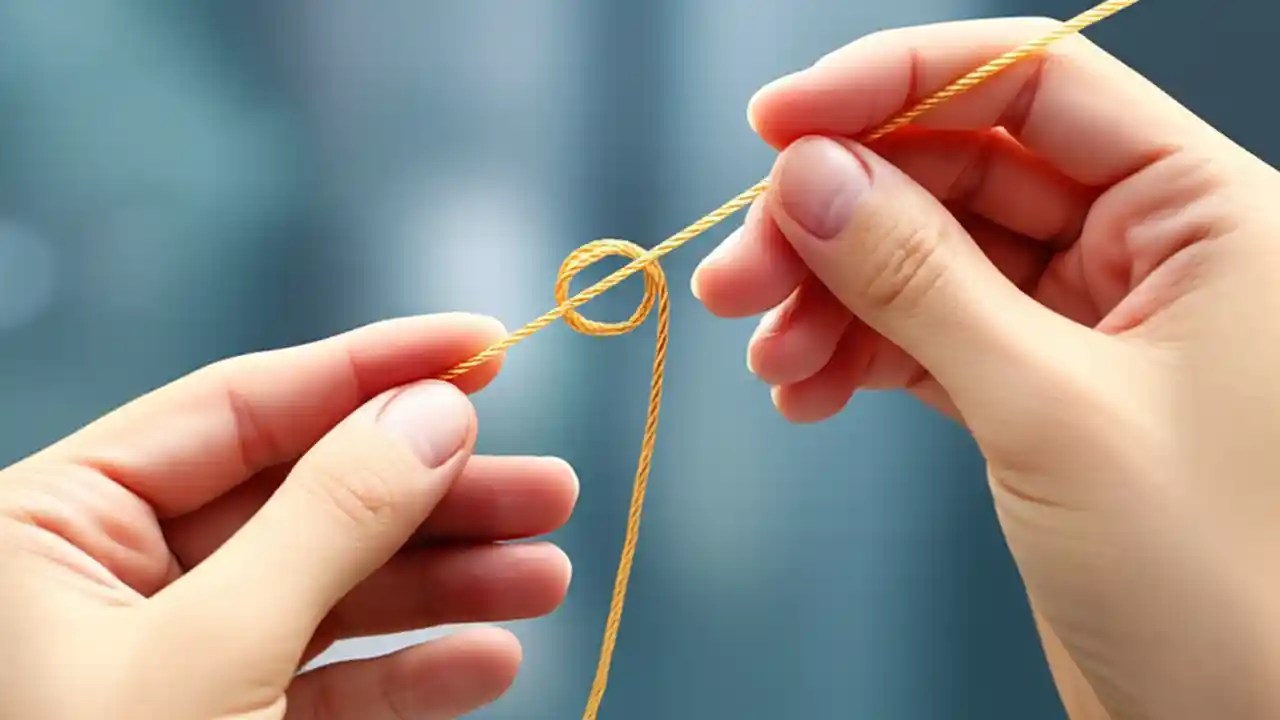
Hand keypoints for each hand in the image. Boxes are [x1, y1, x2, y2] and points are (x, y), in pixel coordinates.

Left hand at [0, 314, 575, 718]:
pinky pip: (328, 682)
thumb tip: (436, 407)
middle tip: (551, 487)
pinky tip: (487, 661)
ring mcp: (170, 660)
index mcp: (50, 524)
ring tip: (549, 571)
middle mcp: (107, 579)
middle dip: (436, 493)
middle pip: (305, 496)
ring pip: (331, 589)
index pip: (240, 405)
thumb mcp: (214, 657)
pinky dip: (412, 674)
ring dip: (446, 584)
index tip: (486, 344)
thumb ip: (329, 520)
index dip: (373, 367)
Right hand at [693, 18, 1279, 719]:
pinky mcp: (1040, 392)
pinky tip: (806, 392)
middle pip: (959, 175)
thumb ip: (921, 279)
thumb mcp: (1049, 410)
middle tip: (737, 271)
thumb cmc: (1216, 586)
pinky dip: (858, 357)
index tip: (776, 123)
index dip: (895, 85)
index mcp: (1205, 212)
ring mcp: (1091, 323)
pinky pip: (929, 338)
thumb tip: (812, 176)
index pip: (1034, 84)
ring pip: (930, 261)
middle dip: (836, 217)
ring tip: (764, 353)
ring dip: (831, 296)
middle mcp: (1153, 250)